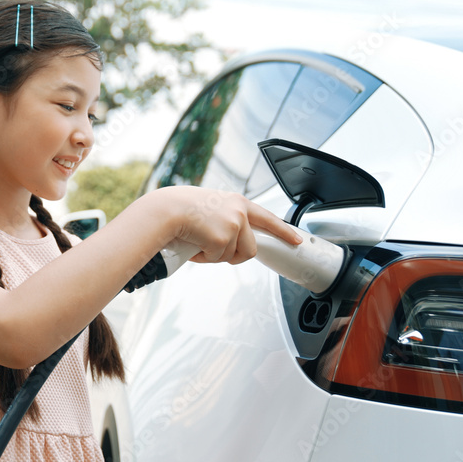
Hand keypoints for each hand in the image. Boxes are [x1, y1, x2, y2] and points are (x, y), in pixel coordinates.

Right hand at [159, 186, 301, 264]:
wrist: (166, 210)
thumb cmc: (180, 209)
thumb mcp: (211, 207)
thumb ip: (226, 218)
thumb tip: (229, 241)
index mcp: (238, 202)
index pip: (268, 218)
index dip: (284, 231)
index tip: (296, 241)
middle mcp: (240, 211)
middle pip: (251, 248)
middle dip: (234, 255)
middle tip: (214, 250)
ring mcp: (234, 224)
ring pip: (233, 256)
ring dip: (215, 255)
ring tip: (198, 242)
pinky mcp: (223, 238)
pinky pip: (217, 259)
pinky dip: (204, 258)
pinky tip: (194, 246)